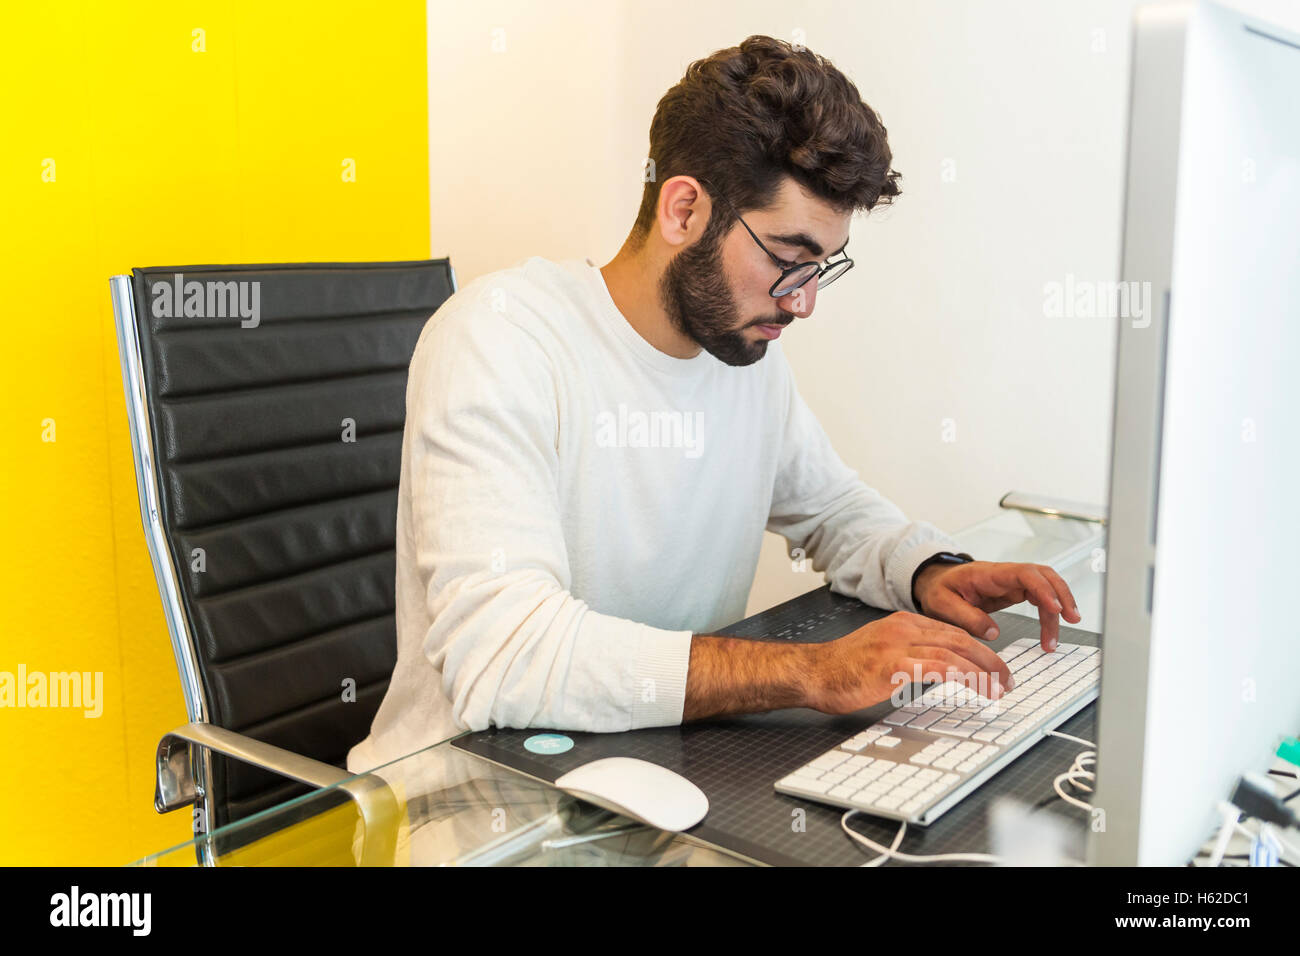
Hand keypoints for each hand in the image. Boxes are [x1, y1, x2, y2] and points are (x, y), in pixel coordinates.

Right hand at [802, 612, 1013, 714]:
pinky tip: (979, 687)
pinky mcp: (892, 665)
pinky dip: (965, 676)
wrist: (812, 673)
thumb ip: (908, 656)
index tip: (994, 666)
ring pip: (954, 651)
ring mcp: (897, 645)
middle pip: (958, 638)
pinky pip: (938, 667)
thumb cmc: (841, 670)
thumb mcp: (881, 654)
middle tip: (1007, 678)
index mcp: (901, 623)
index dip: (978, 648)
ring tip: (1001, 686)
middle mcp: (902, 628)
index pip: (950, 631)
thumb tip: (937, 672)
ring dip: (984, 670)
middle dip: (989, 659)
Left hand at [913, 560, 1081, 651]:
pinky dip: (1048, 616)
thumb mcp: (942, 604)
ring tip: (1056, 640)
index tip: (1054, 607)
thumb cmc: (940, 589)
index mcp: (989, 574)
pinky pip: (1040, 599)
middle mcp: (1006, 575)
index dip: (1043, 588)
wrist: (936, 583)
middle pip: (1044, 576)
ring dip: (1058, 609)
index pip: (1025, 574)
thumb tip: (992, 632)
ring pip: (1046, 588)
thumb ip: (966, 617)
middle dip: (1062, 595)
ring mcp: (1013, 583)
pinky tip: (1049, 634)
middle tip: (1072, 619)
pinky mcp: (1015, 592)